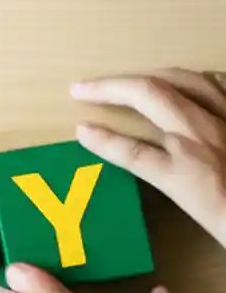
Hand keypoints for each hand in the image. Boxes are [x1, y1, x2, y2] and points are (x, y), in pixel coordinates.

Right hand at [72, 68, 225, 247]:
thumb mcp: (202, 217)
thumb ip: (175, 187)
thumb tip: (155, 164)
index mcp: (185, 172)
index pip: (129, 150)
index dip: (101, 139)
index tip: (79, 130)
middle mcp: (203, 139)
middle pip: (148, 95)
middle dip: (109, 86)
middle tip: (81, 87)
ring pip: (182, 81)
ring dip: (146, 75)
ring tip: (125, 79)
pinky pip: (218, 84)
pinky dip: (193, 79)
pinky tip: (184, 82)